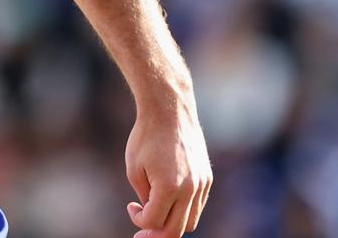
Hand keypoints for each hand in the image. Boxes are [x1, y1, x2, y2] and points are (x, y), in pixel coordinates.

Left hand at [125, 97, 212, 236]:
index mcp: (169, 187)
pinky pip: (197, 206)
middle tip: (142, 233)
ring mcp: (202, 184)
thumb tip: (153, 215)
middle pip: (176, 230)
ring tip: (155, 215)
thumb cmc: (146, 137)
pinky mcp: (207, 178)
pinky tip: (168, 201)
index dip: (138, 220)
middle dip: (157, 235)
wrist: (170, 112)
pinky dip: (183, 210)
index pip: (154, 222)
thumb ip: (145, 196)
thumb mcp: (134, 168)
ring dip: (172, 223)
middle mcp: (190, 189)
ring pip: (190, 221)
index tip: (131, 206)